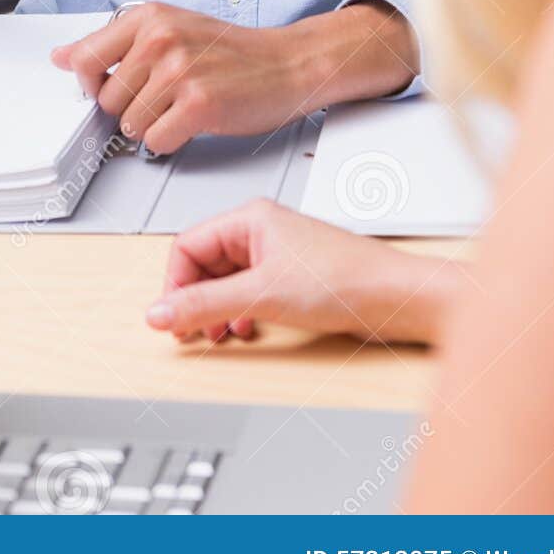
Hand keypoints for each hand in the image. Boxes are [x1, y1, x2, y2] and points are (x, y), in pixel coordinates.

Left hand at [51, 0, 415, 153]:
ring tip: (182, 106)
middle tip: (165, 97)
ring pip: (129, 125)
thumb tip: (60, 57)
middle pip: (105, 100)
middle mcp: (160, 39)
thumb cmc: (231, 51)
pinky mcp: (198, 105)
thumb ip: (113, 43)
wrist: (288, 63)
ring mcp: (179, 72)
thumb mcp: (169, 28)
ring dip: (152, 126)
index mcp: (148, 16)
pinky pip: (156, 142)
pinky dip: (171, 141)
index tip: (109, 88)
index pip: (82, 60)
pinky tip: (193, 122)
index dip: (91, 85)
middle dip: (128, 109)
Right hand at [144, 198, 459, 344]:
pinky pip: (247, 291)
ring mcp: (275, 254)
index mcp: (249, 219)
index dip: (175, 284)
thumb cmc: (345, 279)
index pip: (187, 245)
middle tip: (191, 332)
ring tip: (220, 334)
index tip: (172, 318)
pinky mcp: (289, 276)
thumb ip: (205, 304)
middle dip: (194, 300)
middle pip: (203, 264)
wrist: (394, 297)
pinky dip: (239, 313)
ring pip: (224, 281)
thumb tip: (159, 312)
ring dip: (216, 310)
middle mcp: (260, 231)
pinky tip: (247, 330)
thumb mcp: (262, 295)